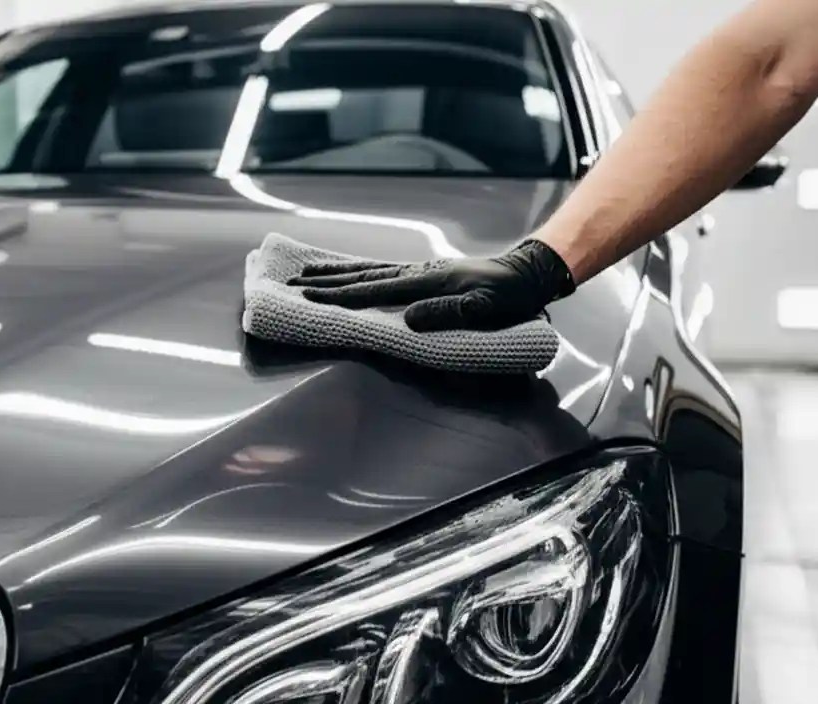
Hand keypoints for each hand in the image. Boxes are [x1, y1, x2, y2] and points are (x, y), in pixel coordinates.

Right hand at [289, 239, 575, 331]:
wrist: (525, 273)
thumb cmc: (508, 296)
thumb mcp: (487, 309)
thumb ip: (450, 314)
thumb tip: (409, 320)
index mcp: (425, 283)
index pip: (374, 291)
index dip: (340, 296)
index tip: (308, 296)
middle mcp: (415, 273)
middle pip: (362, 276)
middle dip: (325, 282)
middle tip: (291, 284)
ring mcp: (417, 271)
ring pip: (367, 270)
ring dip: (335, 274)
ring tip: (306, 274)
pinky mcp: (422, 273)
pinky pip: (381, 270)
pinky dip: (357, 270)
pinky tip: (346, 274)